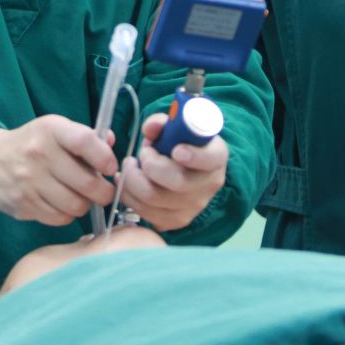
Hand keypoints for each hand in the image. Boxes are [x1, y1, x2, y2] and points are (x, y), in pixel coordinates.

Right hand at [0, 115, 116, 226]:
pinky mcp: (22, 204)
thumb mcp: (54, 130)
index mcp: (50, 129)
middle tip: (104, 192)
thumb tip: (112, 142)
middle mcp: (38, 153)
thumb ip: (84, 136)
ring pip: (76, 205)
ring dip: (85, 205)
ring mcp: (29, 181)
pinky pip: (60, 218)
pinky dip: (67, 215)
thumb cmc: (31, 144)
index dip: (105, 158)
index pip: (85, 141)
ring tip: (81, 198)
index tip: (111, 168)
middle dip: (103, 192)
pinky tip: (62, 204)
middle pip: (87, 182)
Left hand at [117, 112, 227, 231]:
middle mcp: (208, 185)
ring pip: (153, 198)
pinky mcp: (174, 221)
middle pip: (176, 182)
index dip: (194, 156)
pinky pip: (144, 211)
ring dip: (133, 179)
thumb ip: (162, 123)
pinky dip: (129, 195)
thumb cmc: (181, 143)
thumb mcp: (175, 128)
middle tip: (142, 154)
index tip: (177, 149)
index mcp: (215, 156)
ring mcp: (192, 207)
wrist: (188, 171)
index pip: (210, 159)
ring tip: (131, 166)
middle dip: (150, 165)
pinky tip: (130, 181)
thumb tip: (150, 128)